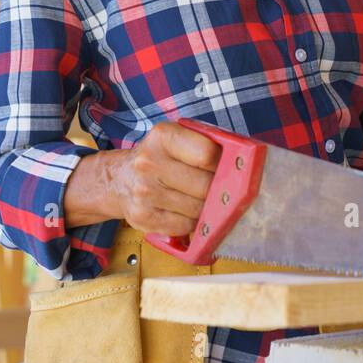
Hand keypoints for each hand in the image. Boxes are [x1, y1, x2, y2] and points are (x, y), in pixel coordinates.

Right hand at [102, 121, 220, 236]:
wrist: (119, 180)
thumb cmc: (159, 158)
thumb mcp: (177, 139)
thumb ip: (206, 145)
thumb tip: (244, 165)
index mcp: (163, 137)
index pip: (207, 154)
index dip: (222, 163)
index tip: (224, 166)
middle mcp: (149, 163)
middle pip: (205, 186)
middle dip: (217, 189)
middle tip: (217, 186)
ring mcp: (144, 193)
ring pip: (198, 209)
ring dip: (206, 207)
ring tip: (198, 197)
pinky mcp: (143, 218)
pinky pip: (185, 225)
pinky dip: (191, 221)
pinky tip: (185, 210)